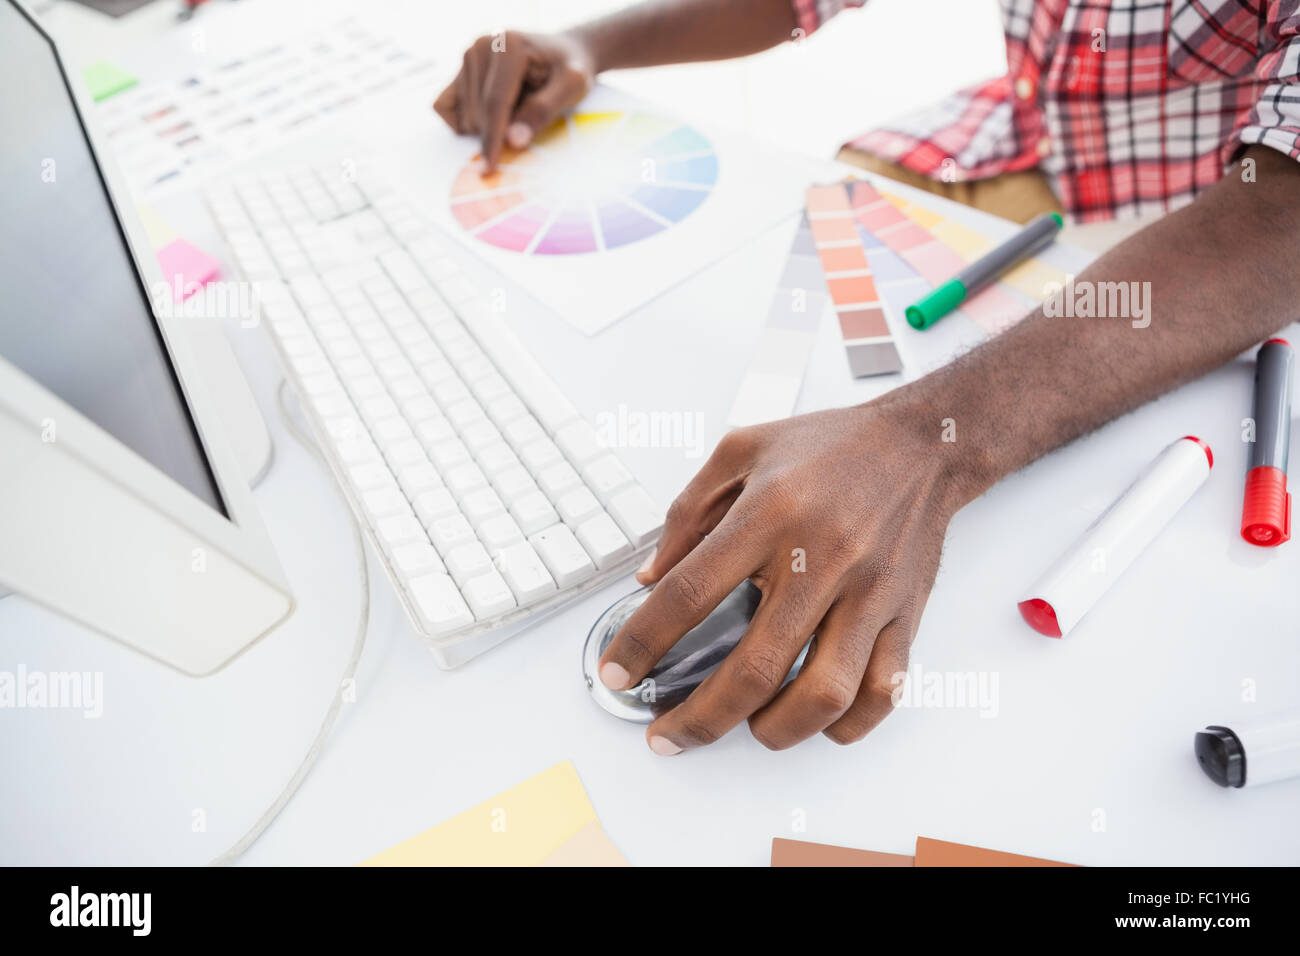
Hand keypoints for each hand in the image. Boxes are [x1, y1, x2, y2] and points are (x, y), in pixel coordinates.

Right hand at [433, 31, 595, 170]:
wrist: (564, 52)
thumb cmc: (570, 69)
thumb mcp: (572, 87)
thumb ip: (543, 111)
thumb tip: (512, 141)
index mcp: (508, 45)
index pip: (495, 103)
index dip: (492, 139)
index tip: (489, 169)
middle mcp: (481, 46)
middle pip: (477, 113)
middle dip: (498, 132)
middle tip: (528, 118)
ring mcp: (467, 56)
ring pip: (463, 116)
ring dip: (487, 127)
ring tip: (517, 107)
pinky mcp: (459, 70)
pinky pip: (444, 108)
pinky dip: (463, 122)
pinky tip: (488, 117)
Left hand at [597, 400, 977, 752]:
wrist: (921, 445)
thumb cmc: (829, 447)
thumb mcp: (740, 451)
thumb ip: (687, 513)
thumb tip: (648, 579)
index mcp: (770, 514)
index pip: (690, 593)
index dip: (642, 641)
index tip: (616, 672)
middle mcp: (822, 558)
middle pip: (753, 666)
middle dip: (699, 718)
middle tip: (668, 736)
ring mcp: (868, 593)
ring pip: (823, 695)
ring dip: (775, 730)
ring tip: (747, 730)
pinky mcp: (905, 615)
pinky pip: (882, 692)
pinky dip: (846, 724)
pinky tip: (816, 724)